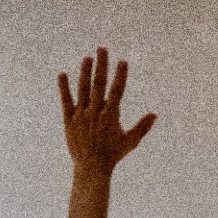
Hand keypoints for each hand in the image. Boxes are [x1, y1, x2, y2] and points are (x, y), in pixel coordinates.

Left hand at [58, 48, 155, 175]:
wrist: (92, 168)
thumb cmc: (113, 155)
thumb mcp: (131, 141)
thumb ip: (142, 127)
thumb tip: (154, 115)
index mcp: (111, 116)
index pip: (117, 91)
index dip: (120, 75)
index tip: (122, 62)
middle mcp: (95, 112)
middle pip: (99, 84)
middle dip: (101, 65)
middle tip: (102, 49)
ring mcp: (81, 115)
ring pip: (83, 89)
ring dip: (85, 72)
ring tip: (88, 58)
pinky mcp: (69, 120)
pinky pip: (66, 101)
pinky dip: (64, 88)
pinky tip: (63, 74)